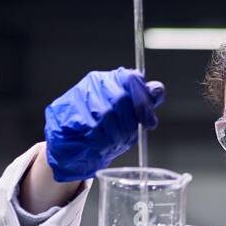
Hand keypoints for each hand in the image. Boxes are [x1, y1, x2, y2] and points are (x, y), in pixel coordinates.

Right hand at [44, 68, 164, 181]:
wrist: (72, 145)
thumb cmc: (102, 131)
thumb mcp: (129, 118)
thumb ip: (143, 103)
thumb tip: (157, 90)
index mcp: (113, 79)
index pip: (132, 79)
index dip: (143, 101)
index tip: (148, 122)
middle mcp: (96, 82)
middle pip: (121, 98)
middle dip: (127, 124)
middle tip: (125, 138)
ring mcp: (81, 93)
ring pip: (106, 114)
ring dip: (112, 134)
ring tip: (110, 142)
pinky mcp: (67, 109)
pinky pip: (90, 126)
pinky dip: (98, 139)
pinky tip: (96, 142)